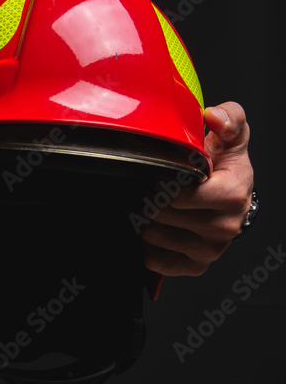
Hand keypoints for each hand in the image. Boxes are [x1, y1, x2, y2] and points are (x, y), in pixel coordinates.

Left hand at [141, 102, 254, 275]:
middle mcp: (224, 227)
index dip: (161, 183)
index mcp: (231, 196)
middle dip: (151, 199)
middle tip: (156, 191)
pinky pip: (156, 261)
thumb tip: (214, 118)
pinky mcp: (196, 266)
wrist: (235, 196)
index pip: (176, 196)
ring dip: (147, 221)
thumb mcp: (232, 135)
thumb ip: (228, 117)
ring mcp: (211, 250)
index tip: (163, 176)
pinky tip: (158, 230)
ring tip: (157, 208)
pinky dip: (149, 246)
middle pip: (161, 215)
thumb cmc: (227, 167)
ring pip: (153, 236)